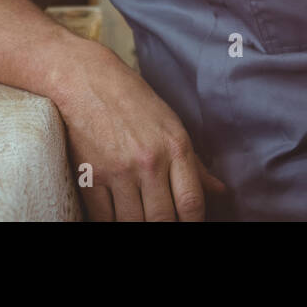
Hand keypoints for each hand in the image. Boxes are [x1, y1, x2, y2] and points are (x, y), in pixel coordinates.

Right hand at [53, 39, 224, 220]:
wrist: (87, 81)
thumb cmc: (133, 101)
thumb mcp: (172, 125)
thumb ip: (195, 163)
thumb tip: (219, 191)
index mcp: (175, 147)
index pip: (192, 203)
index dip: (193, 223)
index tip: (188, 224)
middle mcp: (148, 161)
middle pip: (163, 219)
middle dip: (165, 226)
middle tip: (162, 220)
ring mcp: (117, 170)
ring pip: (132, 223)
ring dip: (137, 224)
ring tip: (140, 216)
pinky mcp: (89, 176)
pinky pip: (104, 218)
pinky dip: (111, 222)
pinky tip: (117, 214)